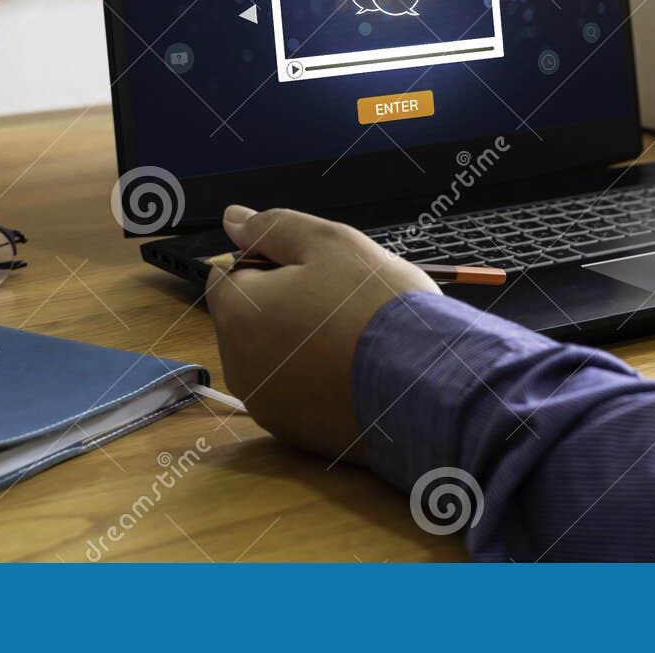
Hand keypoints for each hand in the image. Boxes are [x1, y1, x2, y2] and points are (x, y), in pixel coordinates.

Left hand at [203, 205, 436, 461]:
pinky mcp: (296, 434)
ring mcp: (267, 405)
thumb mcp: (328, 243)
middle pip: (250, 317)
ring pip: (274, 356)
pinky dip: (316, 379)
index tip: (311, 267)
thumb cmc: (377, 307)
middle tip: (338, 298)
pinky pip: (296, 393)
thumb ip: (273, 228)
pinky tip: (354, 369)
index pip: (228, 272)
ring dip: (300, 341)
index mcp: (238, 315)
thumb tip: (233, 219)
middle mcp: (240, 366)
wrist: (427, 384)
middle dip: (282, 302)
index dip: (267, 260)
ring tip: (352, 335)